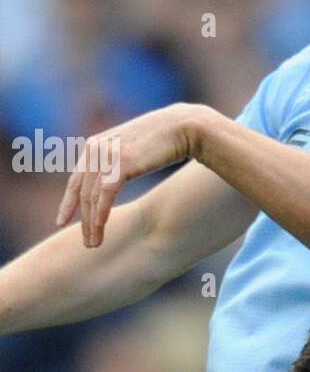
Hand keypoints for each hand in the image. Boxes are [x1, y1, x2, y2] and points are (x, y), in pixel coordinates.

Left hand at [56, 102, 208, 247]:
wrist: (184, 127)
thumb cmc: (163, 140)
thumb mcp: (131, 148)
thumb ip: (116, 160)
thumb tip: (113, 177)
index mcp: (94, 145)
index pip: (76, 179)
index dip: (68, 203)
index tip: (62, 221)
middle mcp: (96, 148)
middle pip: (82, 192)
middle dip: (82, 220)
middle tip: (87, 243)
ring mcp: (107, 154)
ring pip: (92, 197)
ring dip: (92, 224)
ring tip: (94, 244)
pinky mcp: (121, 163)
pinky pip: (105, 195)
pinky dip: (101, 214)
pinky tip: (101, 229)